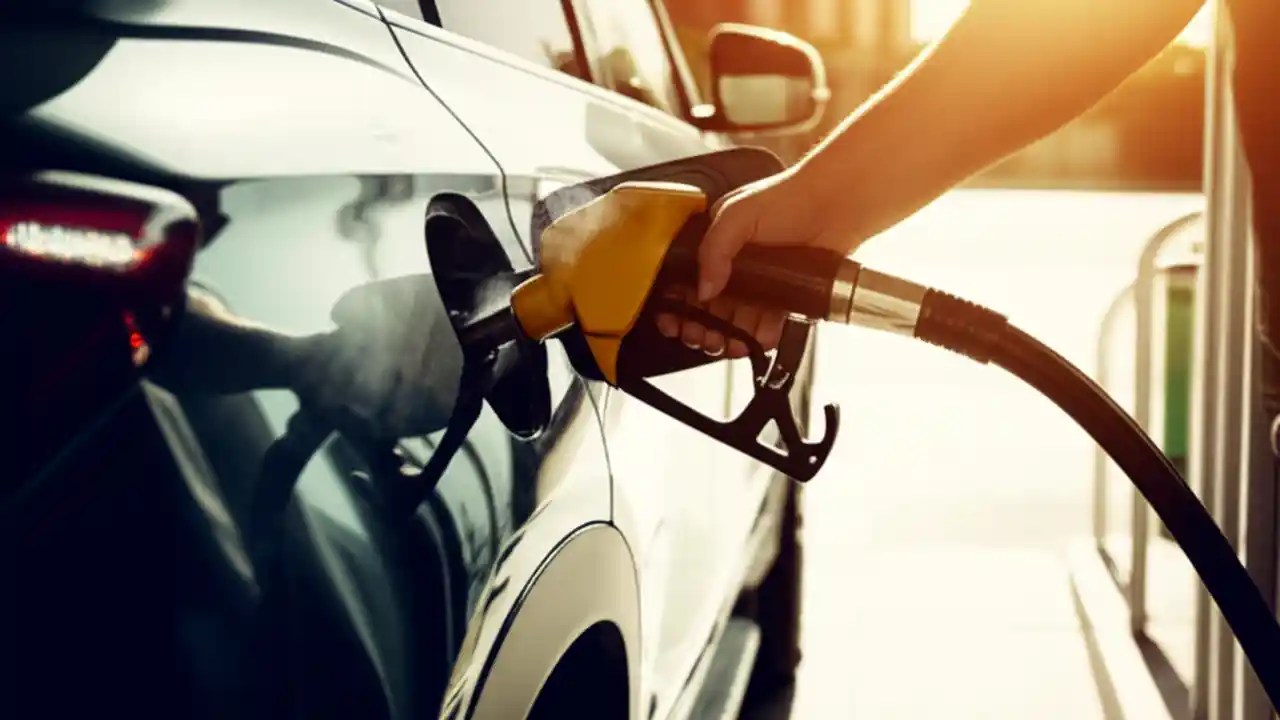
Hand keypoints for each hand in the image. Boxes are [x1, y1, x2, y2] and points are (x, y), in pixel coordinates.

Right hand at [656, 165, 855, 356]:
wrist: (836, 204)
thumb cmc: (789, 198)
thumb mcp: (736, 215)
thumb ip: (714, 250)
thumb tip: (704, 289)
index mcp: (717, 245)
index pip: (687, 280)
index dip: (678, 303)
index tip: (675, 321)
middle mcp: (736, 265)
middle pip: (710, 306)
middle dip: (702, 327)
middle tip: (703, 338)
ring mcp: (760, 282)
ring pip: (736, 318)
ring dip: (730, 336)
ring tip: (729, 344)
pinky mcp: (784, 295)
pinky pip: (767, 322)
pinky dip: (760, 335)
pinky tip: (756, 341)